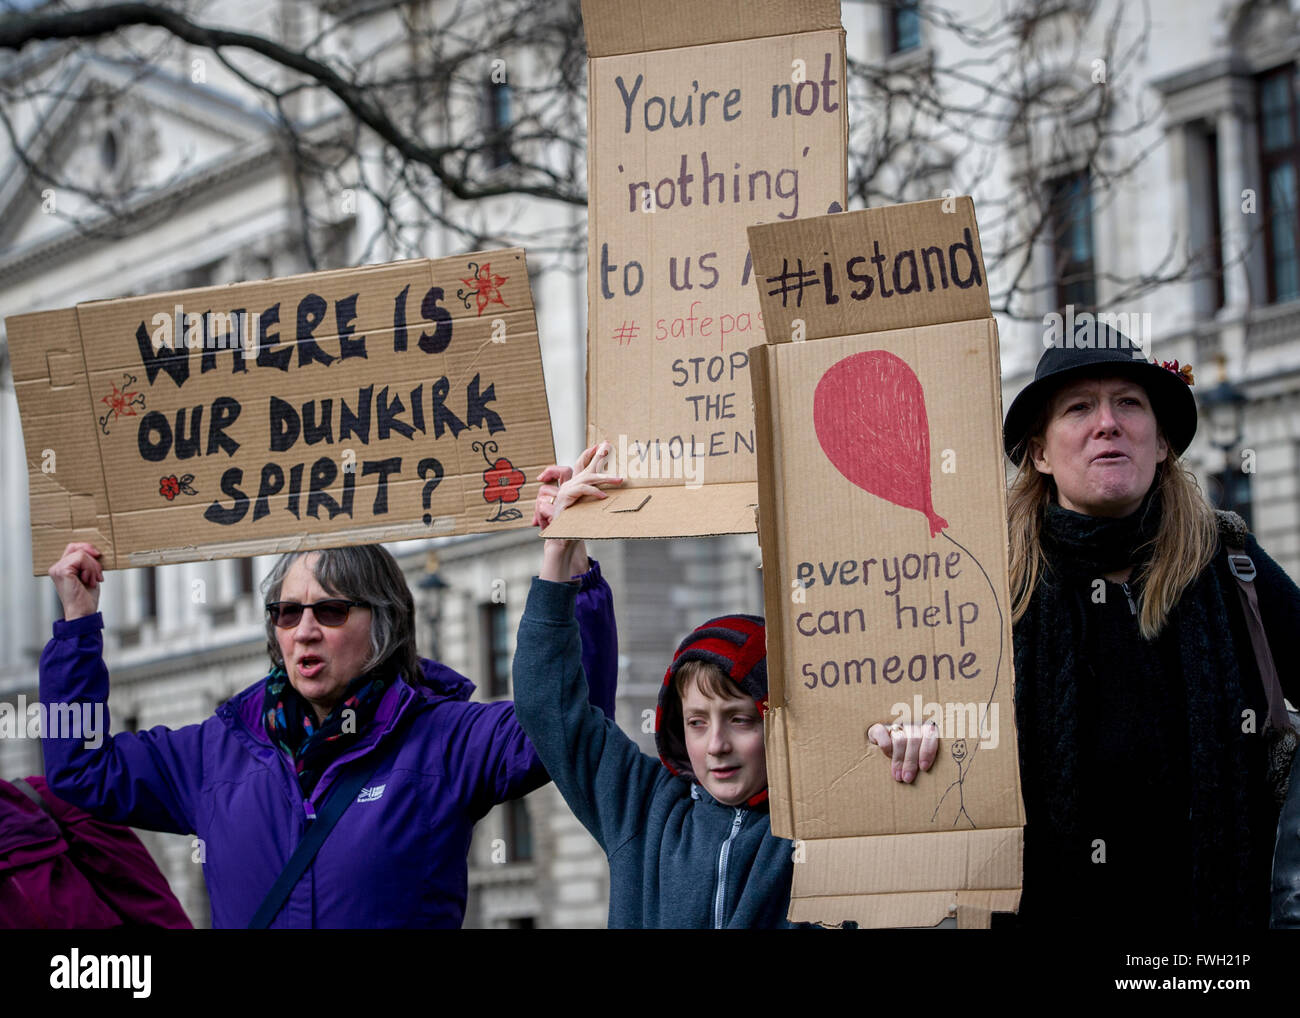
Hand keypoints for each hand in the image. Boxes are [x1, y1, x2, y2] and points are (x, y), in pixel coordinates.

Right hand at [49, 542, 103, 620]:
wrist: (83, 613)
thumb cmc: (86, 598)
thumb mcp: (89, 575)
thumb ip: (87, 562)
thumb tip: (94, 551)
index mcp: (61, 568)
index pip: (73, 547)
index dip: (87, 549)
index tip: (98, 556)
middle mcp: (56, 567)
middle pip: (78, 549)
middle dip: (92, 560)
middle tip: (97, 576)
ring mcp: (57, 569)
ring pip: (81, 554)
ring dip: (93, 568)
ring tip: (92, 581)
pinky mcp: (62, 571)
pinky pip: (81, 559)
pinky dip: (90, 569)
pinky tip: (88, 581)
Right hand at [539, 443, 622, 581]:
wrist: (562, 536)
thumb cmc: (576, 523)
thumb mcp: (588, 507)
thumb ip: (596, 498)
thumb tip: (614, 495)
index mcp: (575, 484)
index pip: (582, 464)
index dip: (591, 454)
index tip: (603, 445)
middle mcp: (571, 484)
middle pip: (586, 466)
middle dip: (598, 455)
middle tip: (609, 446)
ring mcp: (568, 490)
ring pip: (588, 478)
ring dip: (605, 478)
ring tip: (620, 479)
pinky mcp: (566, 498)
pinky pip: (582, 491)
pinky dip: (594, 492)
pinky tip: (604, 496)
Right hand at [867, 720, 938, 783]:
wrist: (882, 740)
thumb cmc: (907, 752)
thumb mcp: (918, 753)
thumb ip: (924, 757)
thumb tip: (927, 772)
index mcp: (924, 727)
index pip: (929, 735)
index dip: (927, 751)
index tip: (923, 767)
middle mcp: (910, 722)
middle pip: (914, 740)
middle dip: (911, 762)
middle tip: (908, 778)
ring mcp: (893, 723)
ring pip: (900, 740)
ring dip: (899, 760)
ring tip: (898, 775)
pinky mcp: (877, 727)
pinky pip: (882, 734)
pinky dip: (886, 746)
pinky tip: (887, 756)